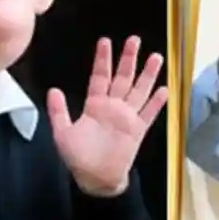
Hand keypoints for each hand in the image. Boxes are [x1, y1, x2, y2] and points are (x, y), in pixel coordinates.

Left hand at [48, 36, 168, 196]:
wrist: (95, 179)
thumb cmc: (78, 158)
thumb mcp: (63, 133)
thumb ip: (59, 111)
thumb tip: (53, 90)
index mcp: (94, 105)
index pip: (100, 76)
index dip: (103, 59)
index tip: (105, 41)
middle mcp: (113, 107)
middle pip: (123, 78)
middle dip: (128, 59)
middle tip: (134, 40)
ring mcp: (127, 117)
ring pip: (139, 90)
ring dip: (147, 75)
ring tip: (155, 57)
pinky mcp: (137, 130)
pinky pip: (149, 113)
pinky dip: (156, 102)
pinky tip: (164, 89)